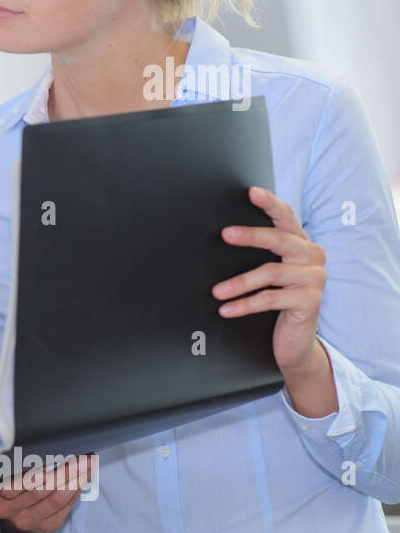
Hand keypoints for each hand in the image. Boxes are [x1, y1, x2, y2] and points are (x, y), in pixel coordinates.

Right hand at [0, 453, 92, 532]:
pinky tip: (82, 480)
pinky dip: (75, 493)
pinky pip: (64, 509)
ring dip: (74, 481)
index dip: (38, 465)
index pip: (17, 478)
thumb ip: (20, 462)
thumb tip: (51, 443)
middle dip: (63, 471)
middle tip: (80, 457)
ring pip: (54, 500)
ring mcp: (26, 519)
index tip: (56, 451)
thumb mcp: (7, 472)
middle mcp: (8, 507)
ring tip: (86, 466)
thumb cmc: (12, 484)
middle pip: (39, 490)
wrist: (12, 516)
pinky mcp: (44, 526)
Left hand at [212, 186, 327, 378]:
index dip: (270, 204)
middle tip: (225, 234)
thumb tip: (221, 237)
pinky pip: (271, 298)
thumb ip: (255, 255)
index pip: (286, 217)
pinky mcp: (311, 301)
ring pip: (271, 271)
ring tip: (216, 291)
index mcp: (300, 244)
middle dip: (251, 235)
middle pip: (280, 239)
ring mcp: (315, 278)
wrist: (293, 341)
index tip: (251, 192)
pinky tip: (226, 309)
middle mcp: (312, 256)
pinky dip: (245, 303)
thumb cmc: (275, 302)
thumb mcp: (266, 276)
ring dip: (239, 282)